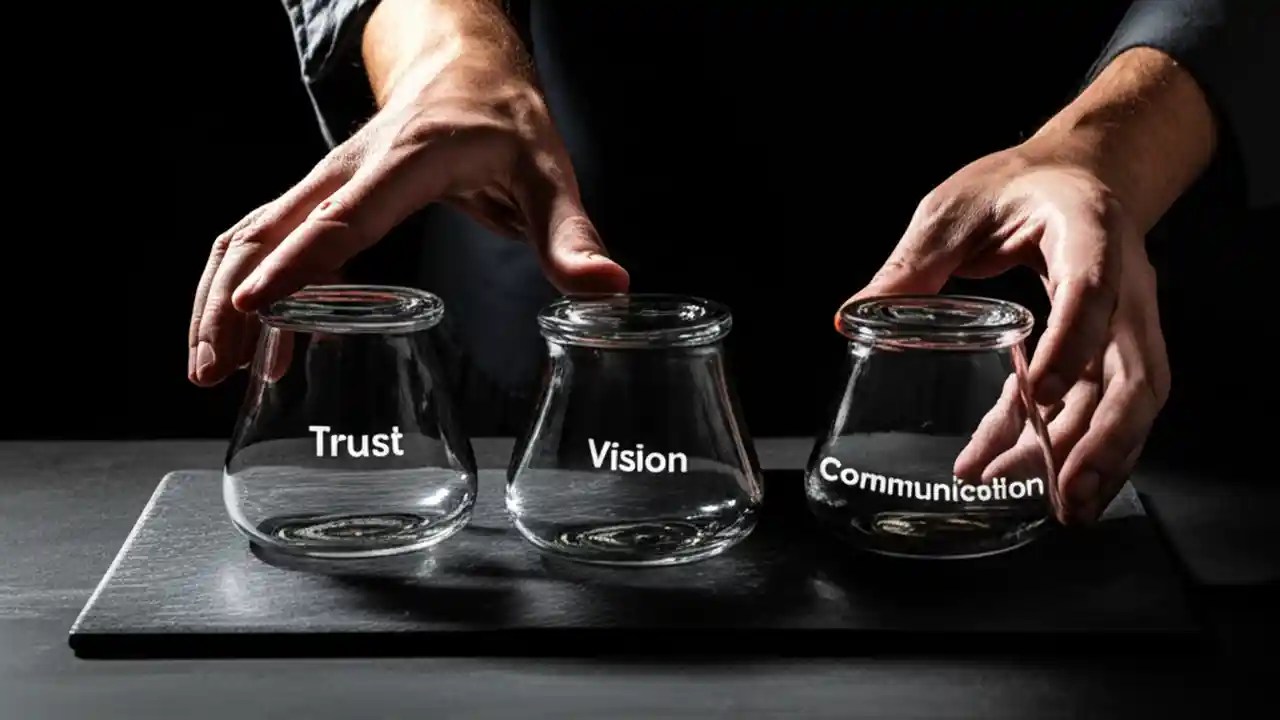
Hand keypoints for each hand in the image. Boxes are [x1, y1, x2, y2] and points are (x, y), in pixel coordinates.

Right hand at [188, 14, 627, 386]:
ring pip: (249, 235)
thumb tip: (607, 291)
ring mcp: (326, 183)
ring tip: (210, 372)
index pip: (344, 218)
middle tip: (212, 373)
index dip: (299, 265)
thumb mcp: (549, 175)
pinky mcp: (320, 199)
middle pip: (268, 231)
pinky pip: (264, 241)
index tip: (257, 311)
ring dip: (220, 300)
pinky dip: (244, 290)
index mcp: (408, 163)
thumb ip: (570, 237)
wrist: (465, 71)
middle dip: (231, 302)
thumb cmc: (506, 122)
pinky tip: (252, 348)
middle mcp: (350, 171)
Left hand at [841, 134, 1169, 523]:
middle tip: (1064, 493)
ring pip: (1131, 399)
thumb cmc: (1017, 185)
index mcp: (1087, 232)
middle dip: (1106, 439)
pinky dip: (1072, 443)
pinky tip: (1034, 475)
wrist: (1077, 173)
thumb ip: (913, 261)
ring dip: (1097, 457)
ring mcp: (1127, 318)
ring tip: (1058, 508)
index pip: (1092, 293)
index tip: (1039, 398)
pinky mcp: (1112, 345)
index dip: (1071, 347)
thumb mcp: (955, 208)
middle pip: (1137, 370)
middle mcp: (1125, 282)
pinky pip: (1102, 402)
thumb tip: (853, 314)